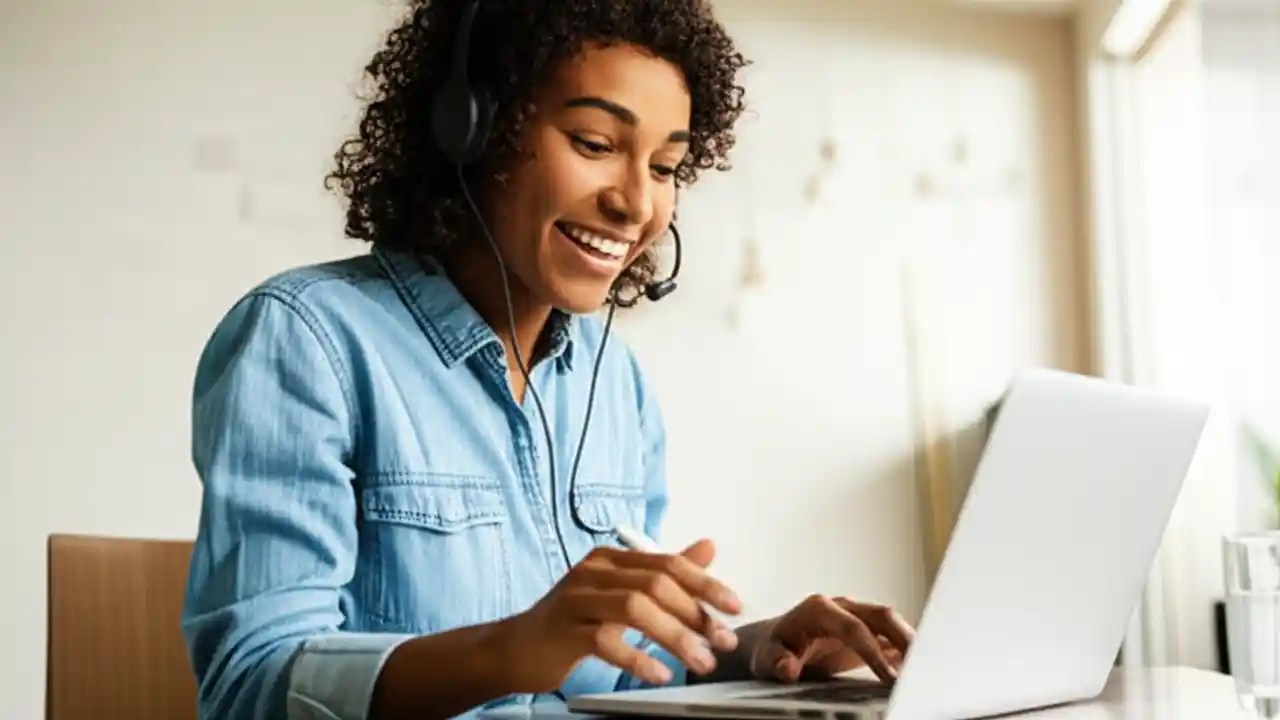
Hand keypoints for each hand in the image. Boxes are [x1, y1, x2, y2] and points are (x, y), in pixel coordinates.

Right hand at [502, 539, 742, 692]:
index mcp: (610, 558)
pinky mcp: (564, 629)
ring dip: (675, 637)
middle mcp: (593, 571)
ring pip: (636, 608)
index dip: (705, 584)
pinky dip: (638, 658)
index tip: (732, 607)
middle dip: (695, 614)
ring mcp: (576, 599)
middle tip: (721, 641)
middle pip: (656, 584)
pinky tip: (658, 673)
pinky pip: (607, 641)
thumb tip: (708, 547)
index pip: (668, 563)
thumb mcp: (620, 592)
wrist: (515, 648)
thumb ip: (663, 571)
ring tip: (699, 661)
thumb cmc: (571, 621)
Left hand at [746, 594, 913, 683]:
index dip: (873, 651)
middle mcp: (841, 607)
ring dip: (910, 641)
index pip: (854, 627)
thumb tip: (787, 667)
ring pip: (891, 622)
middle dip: (904, 637)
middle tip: (922, 665)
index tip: (888, 676)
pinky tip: (918, 666)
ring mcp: (855, 616)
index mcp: (819, 609)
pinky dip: (905, 649)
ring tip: (928, 666)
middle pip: (881, 615)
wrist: (773, 643)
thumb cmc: (771, 648)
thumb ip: (778, 662)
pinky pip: (890, 635)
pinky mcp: (865, 630)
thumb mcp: (767, 658)